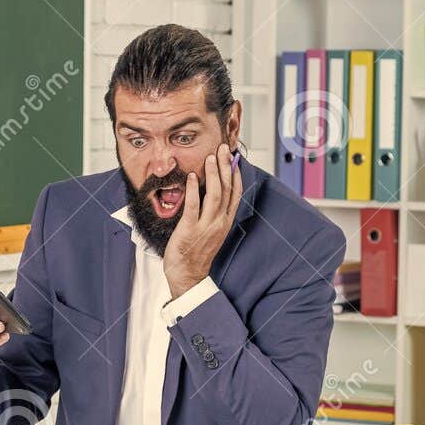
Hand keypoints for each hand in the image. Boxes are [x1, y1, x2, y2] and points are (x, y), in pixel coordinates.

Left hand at [163, 144, 241, 299]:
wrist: (188, 275)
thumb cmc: (197, 252)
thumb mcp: (211, 231)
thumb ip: (214, 212)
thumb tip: (212, 191)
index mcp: (225, 221)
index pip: (235, 193)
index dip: (235, 174)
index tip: (233, 158)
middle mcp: (219, 222)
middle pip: (227, 189)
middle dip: (226, 167)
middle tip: (222, 149)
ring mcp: (206, 226)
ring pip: (215, 195)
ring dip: (213, 174)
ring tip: (210, 157)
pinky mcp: (190, 229)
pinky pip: (194, 206)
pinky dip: (194, 189)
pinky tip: (193, 176)